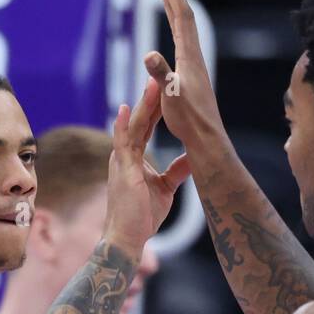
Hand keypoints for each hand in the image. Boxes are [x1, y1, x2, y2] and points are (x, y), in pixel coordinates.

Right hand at [103, 78, 192, 251]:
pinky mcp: (121, 170)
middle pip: (139, 121)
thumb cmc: (143, 216)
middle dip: (149, 100)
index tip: (164, 91)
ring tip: (151, 83)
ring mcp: (121, 161)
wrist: (128, 237)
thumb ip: (176, 171)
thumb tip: (192, 158)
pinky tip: (124, 109)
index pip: (145, 128)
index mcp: (134, 158)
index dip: (154, 109)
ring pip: (132, 126)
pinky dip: (122, 126)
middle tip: (158, 76)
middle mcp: (125, 155)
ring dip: (142, 105)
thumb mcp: (165, 189)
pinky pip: (122, 144)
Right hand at [143, 0, 227, 148]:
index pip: (182, 18)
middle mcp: (194, 58)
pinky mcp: (191, 77)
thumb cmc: (189, 120)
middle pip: (183, 18)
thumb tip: (148, 54)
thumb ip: (161, 74)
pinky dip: (176, 31)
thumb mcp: (171, 96)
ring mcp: (193, 67)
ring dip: (174, 10)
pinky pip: (182, 45)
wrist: (207, 139)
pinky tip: (174, 33)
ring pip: (183, 31)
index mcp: (189, 58)